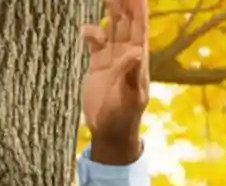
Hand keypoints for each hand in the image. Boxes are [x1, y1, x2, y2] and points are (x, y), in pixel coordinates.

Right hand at [80, 0, 149, 163]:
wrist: (109, 131)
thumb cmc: (122, 117)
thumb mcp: (127, 96)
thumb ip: (129, 73)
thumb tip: (137, 51)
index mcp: (137, 60)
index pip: (139, 28)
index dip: (138, 8)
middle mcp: (127, 55)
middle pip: (126, 22)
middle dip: (124, 2)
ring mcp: (113, 59)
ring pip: (112, 27)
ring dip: (110, 10)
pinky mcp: (99, 65)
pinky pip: (96, 42)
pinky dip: (91, 33)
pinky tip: (86, 32)